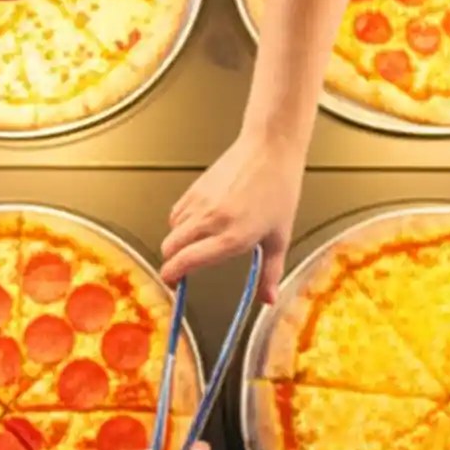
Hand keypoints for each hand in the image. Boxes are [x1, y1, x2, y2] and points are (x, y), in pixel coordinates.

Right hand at [161, 133, 305, 303]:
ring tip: (192, 245)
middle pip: (170, 248)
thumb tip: (268, 299)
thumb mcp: (279, 237)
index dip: (173, 276)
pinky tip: (196, 224)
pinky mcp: (195, 189)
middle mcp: (212, 220)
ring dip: (177, 242)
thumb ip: (270, 272)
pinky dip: (180, 223)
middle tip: (180, 269)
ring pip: (171, 230)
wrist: (270, 150)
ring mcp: (200, 203)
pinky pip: (176, 212)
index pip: (187, 261)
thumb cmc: (279, 189)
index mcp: (233, 237)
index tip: (173, 283)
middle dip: (171, 262)